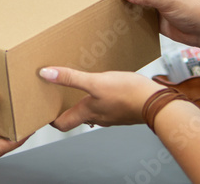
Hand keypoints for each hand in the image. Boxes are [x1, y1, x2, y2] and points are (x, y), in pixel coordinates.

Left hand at [39, 66, 162, 130]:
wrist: (155, 102)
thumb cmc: (127, 94)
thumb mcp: (95, 82)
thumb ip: (71, 78)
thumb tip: (47, 75)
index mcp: (87, 112)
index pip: (63, 123)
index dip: (52, 119)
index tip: (44, 111)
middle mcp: (98, 117)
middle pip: (76, 118)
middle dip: (67, 108)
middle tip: (59, 97)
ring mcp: (112, 115)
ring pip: (92, 112)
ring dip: (84, 103)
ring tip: (80, 89)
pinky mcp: (123, 109)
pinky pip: (106, 107)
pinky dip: (100, 100)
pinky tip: (105, 88)